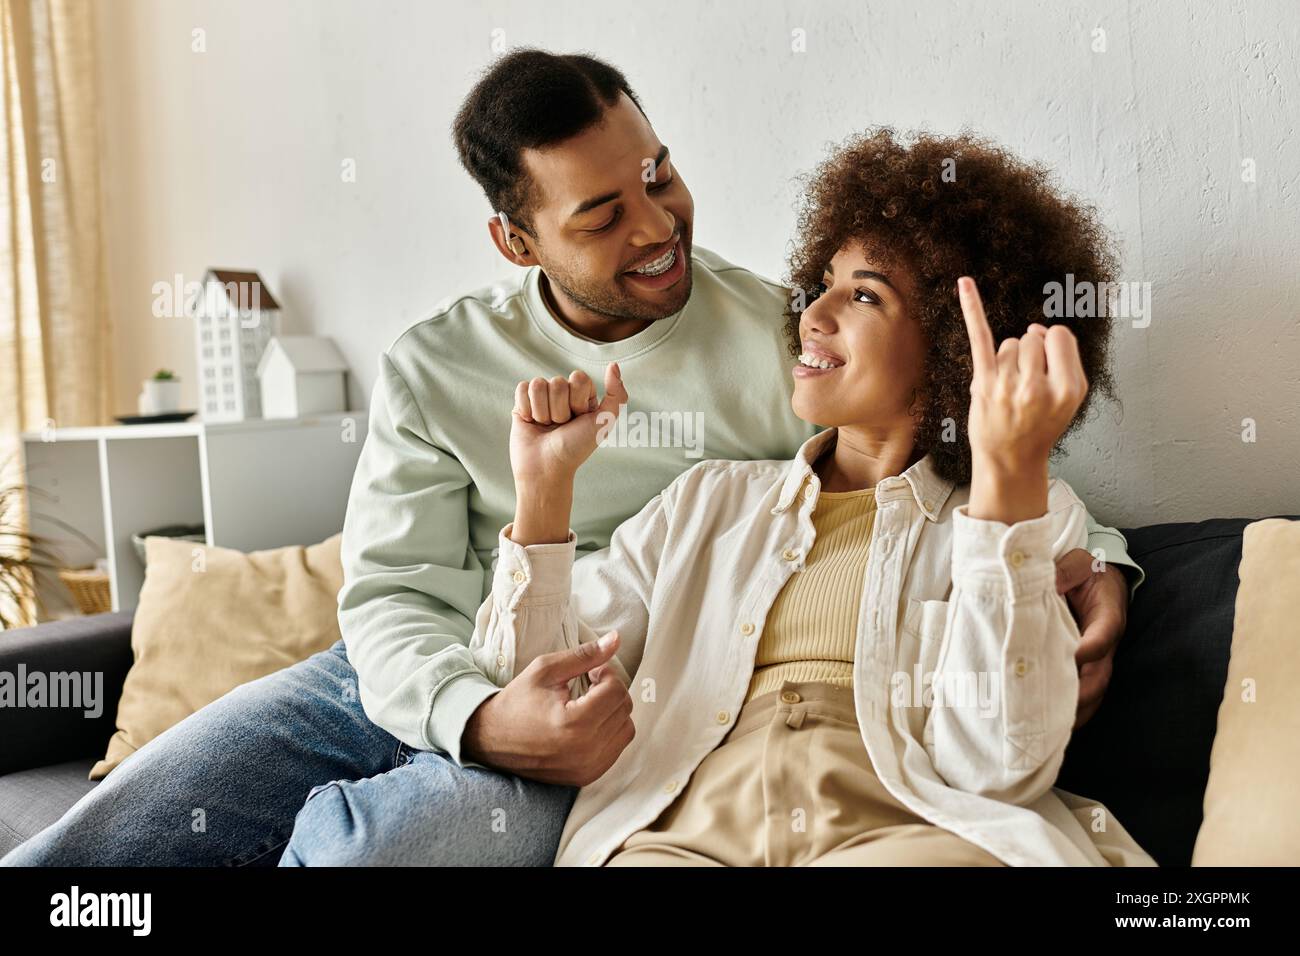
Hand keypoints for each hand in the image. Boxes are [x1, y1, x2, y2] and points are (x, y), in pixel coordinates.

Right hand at [460, 632, 634, 786]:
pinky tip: (588, 723)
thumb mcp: (546, 669)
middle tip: (588, 684)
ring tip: (588, 703)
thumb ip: (585, 655)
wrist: (491, 739)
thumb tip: (616, 639)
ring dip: (613, 711)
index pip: (616, 690)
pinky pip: (617, 749)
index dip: (606, 673)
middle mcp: (585, 751)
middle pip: (624, 709)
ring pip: (626, 729)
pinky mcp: (587, 776)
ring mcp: (587, 768)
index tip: (590, 672)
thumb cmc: (518, 701)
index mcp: (574, 723)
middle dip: (611, 690)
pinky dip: (609, 732)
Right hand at [510, 363, 627, 486]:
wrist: (546, 468)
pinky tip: (531, 422)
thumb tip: (613, 365)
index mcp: (583, 395)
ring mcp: (542, 398)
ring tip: (546, 427)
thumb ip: (617, 395)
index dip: (577, 400)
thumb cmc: (576, 448)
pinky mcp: (522, 403)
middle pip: (557, 382)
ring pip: (538, 385)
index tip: (578, 419)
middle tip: (560, 427)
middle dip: (559, 409)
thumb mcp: (604, 422)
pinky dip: (527, 409)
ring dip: (543, 412)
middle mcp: (562, 394)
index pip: (578, 378)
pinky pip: (522, 388)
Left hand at [960, 277, 1088, 522]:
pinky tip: (965, 283)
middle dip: (1030, 353)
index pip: (1060, 336)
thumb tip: (1040, 329)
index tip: (1047, 363)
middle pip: (1033, 338)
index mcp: (1066, 389)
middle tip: (1026, 385)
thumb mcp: (1071, 398)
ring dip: (1009, 358)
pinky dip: (972, 307)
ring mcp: (1007, 384)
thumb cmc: (1040, 424)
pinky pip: (980, 336)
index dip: (1053, 345)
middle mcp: (1036, 386)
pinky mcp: (982, 381)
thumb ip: (1065, 359)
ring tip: (1009, 388)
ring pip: (1010, 342)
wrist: (1010, 457)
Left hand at [1055, 550, 1128, 728]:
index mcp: (1107, 615)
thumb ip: (1066, 570)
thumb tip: (1050, 583)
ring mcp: (1097, 660)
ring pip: (1092, 693)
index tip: (1071, 656)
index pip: (1103, 636)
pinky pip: (1082, 694)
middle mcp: (1105, 643)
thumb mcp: (1078, 561)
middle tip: (1054, 711)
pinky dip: (1069, 711)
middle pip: (1099, 677)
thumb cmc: (1085, 569)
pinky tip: (1047, 726)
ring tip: (1049, 730)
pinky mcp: (1085, 668)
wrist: (1095, 576)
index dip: (1089, 649)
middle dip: (1080, 696)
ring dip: (1074, 712)